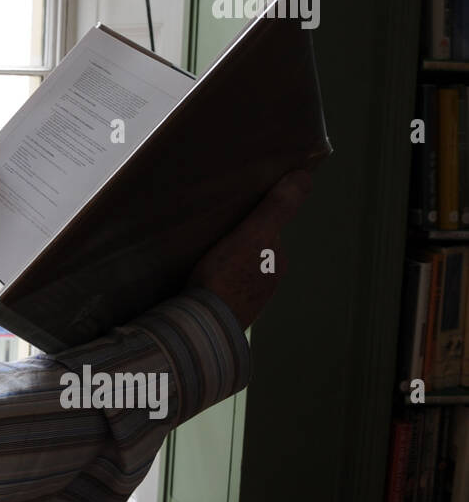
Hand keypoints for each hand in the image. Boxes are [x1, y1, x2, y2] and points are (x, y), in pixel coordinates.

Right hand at [186, 169, 313, 328]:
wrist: (203, 325)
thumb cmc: (226, 278)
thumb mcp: (253, 235)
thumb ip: (277, 207)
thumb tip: (304, 176)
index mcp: (276, 262)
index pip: (265, 231)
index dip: (249, 220)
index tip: (229, 214)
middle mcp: (268, 283)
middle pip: (251, 251)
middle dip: (237, 242)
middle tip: (211, 233)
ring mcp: (248, 301)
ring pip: (237, 271)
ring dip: (224, 263)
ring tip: (200, 257)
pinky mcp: (226, 313)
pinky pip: (222, 289)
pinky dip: (213, 282)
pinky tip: (197, 280)